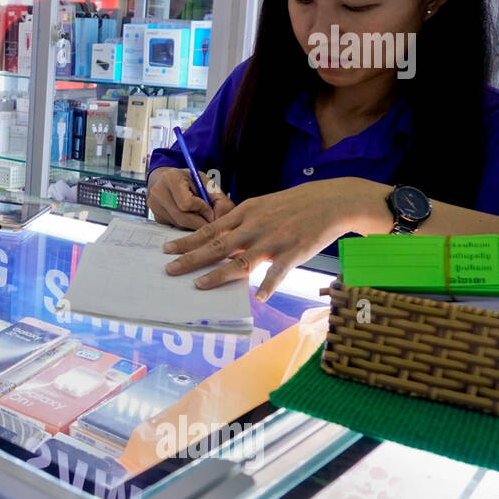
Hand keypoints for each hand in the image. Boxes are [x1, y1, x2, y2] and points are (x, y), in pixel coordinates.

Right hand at [147, 167, 234, 229]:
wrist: (167, 180)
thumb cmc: (189, 180)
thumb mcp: (206, 183)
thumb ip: (219, 199)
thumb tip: (223, 218)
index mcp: (171, 178)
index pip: (186, 203)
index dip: (202, 209)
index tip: (210, 209)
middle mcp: (157, 192)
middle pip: (182, 218)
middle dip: (201, 222)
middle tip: (211, 220)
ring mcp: (154, 206)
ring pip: (179, 225)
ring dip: (194, 224)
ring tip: (200, 215)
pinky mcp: (156, 217)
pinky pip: (175, 227)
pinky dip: (186, 225)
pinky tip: (190, 216)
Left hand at [160, 178, 379, 300]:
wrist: (330, 201)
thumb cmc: (294, 204)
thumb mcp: (263, 204)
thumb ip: (242, 220)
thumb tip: (220, 235)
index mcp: (246, 213)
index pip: (210, 229)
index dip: (188, 240)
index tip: (168, 249)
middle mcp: (255, 226)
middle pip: (217, 245)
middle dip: (191, 258)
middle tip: (170, 269)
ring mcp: (273, 240)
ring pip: (241, 261)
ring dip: (219, 274)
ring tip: (199, 285)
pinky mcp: (294, 252)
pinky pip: (278, 272)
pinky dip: (269, 285)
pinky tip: (258, 297)